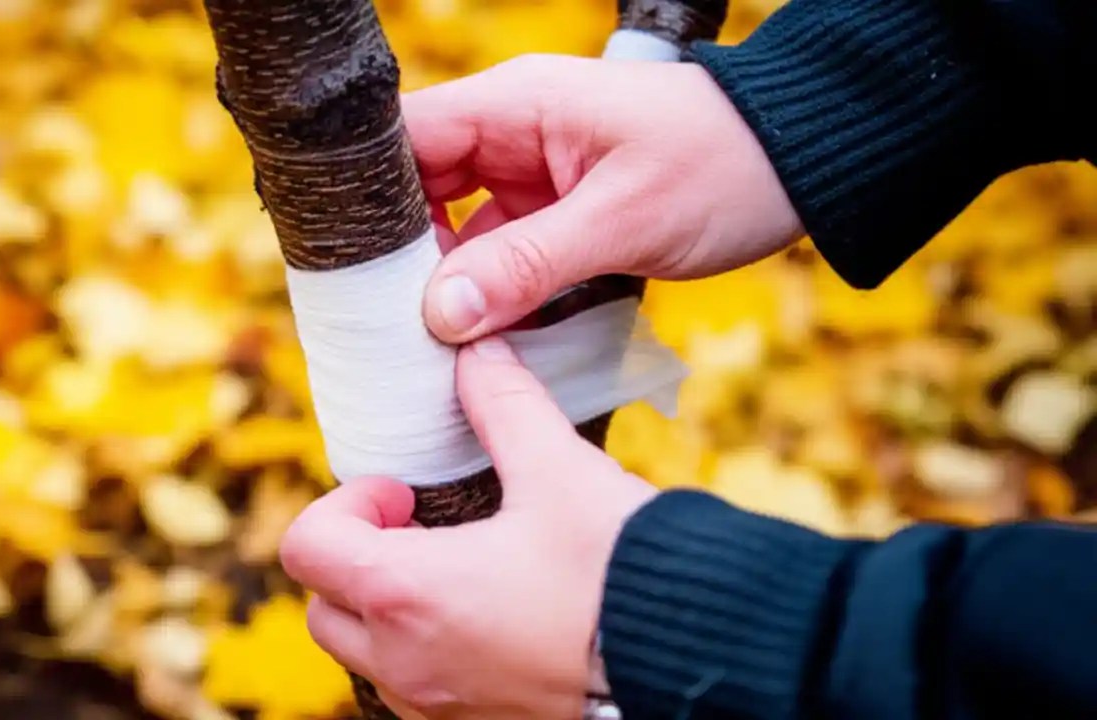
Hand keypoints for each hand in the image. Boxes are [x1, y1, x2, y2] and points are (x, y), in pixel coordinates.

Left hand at [279, 337, 656, 718]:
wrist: (698, 659)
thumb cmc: (621, 571)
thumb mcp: (559, 471)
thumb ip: (505, 403)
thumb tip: (477, 349)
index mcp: (408, 594)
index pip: (307, 546)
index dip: (345, 504)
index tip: (404, 490)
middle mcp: (408, 663)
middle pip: (324, 608)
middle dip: (356, 558)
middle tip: (420, 527)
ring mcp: (441, 709)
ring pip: (366, 657)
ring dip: (387, 609)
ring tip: (457, 573)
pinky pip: (416, 692)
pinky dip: (425, 652)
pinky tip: (488, 620)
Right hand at [404, 55, 802, 342]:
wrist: (800, 165)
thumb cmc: (721, 166)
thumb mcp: (624, 219)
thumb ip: (529, 265)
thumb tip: (441, 315)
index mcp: (517, 106)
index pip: (406, 139)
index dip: (366, 196)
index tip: (340, 265)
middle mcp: (513, 136)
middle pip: (419, 192)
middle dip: (399, 256)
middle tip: (378, 324)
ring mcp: (534, 178)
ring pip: (457, 232)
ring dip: (446, 285)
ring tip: (419, 345)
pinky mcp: (559, 216)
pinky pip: (502, 256)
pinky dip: (490, 296)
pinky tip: (475, 340)